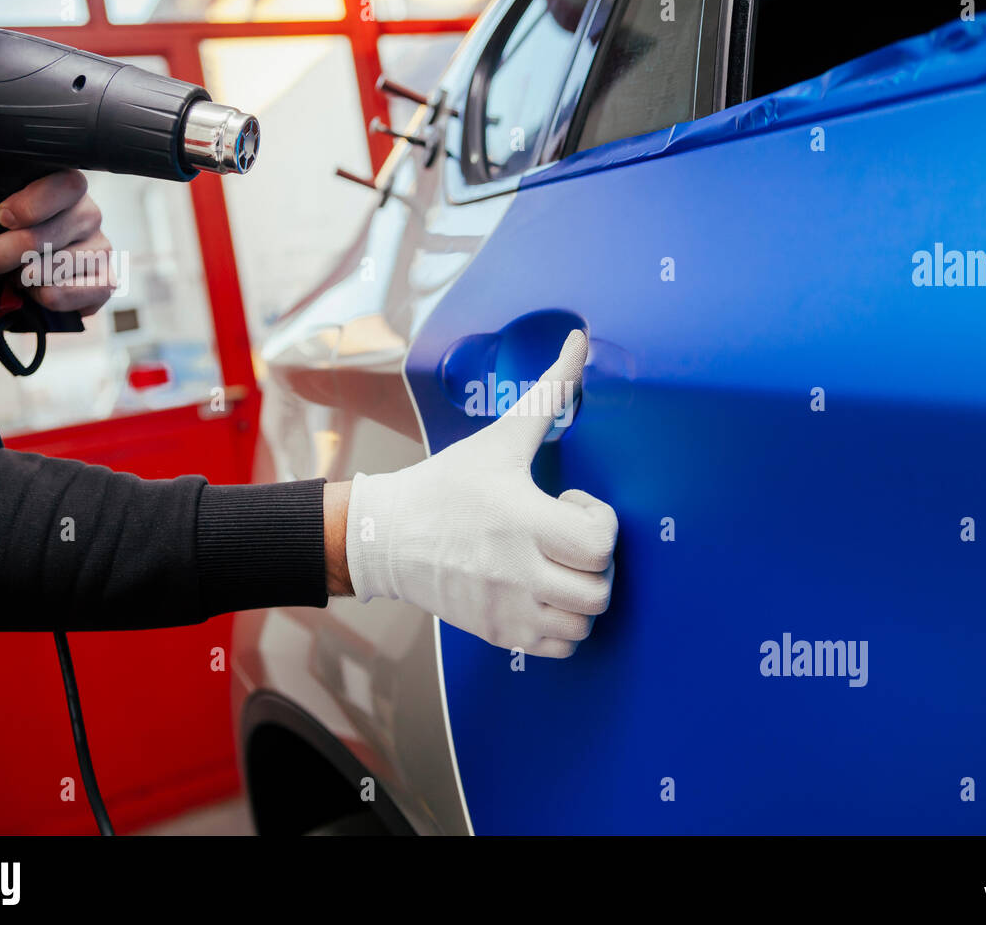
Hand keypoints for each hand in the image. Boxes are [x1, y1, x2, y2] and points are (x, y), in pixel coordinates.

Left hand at [0, 157, 115, 317]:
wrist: (25, 255)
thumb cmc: (5, 216)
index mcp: (65, 185)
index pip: (66, 186)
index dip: (33, 203)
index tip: (2, 217)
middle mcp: (89, 215)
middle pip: (48, 237)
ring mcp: (100, 250)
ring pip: (60, 268)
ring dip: (23, 278)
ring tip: (7, 276)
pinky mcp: (105, 282)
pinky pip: (83, 294)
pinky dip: (52, 297)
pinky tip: (33, 292)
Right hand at [343, 330, 617, 657]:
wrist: (385, 537)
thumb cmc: (446, 485)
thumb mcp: (499, 439)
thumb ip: (549, 393)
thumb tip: (580, 339)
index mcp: (522, 522)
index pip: (600, 546)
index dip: (599, 525)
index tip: (572, 507)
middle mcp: (518, 573)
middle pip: (599, 591)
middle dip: (595, 563)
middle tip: (565, 539)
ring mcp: (508, 610)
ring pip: (584, 624)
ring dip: (581, 596)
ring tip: (556, 567)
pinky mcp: (499, 634)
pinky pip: (560, 648)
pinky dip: (563, 625)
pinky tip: (543, 592)